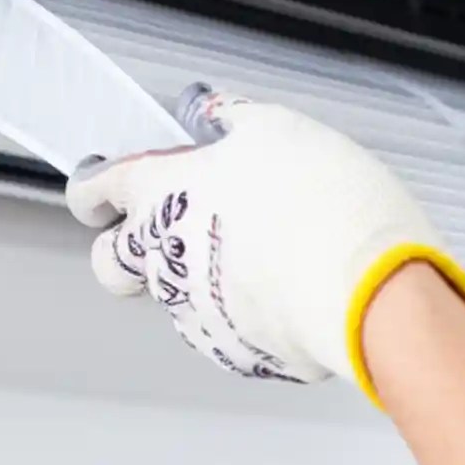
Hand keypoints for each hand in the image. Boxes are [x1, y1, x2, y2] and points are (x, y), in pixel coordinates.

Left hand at [65, 93, 464, 404]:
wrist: (370, 292)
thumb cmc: (326, 206)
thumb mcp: (279, 129)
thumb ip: (230, 118)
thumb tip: (207, 111)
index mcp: (164, 194)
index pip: (95, 188)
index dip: (94, 186)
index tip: (99, 188)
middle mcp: (164, 259)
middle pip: (111, 260)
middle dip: (124, 245)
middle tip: (166, 228)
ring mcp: (194, 314)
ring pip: (168, 296)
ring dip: (195, 275)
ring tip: (259, 250)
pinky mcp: (233, 352)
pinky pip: (220, 327)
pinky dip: (240, 308)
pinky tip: (285, 284)